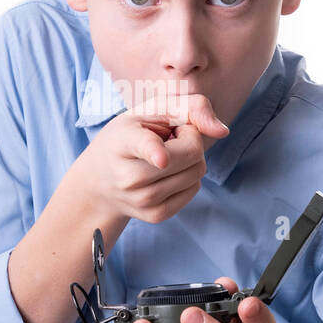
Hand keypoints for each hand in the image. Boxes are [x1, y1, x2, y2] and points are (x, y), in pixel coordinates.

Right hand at [76, 92, 228, 224]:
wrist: (99, 180)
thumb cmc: (129, 136)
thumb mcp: (150, 111)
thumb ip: (190, 107)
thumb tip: (222, 132)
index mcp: (122, 142)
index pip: (143, 147)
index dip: (154, 151)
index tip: (161, 159)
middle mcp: (129, 176)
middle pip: (191, 155)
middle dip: (190, 139)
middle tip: (168, 137)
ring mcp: (142, 200)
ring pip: (197, 172)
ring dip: (190, 158)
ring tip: (165, 154)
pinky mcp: (155, 215)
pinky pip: (195, 188)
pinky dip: (188, 175)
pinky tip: (167, 172)